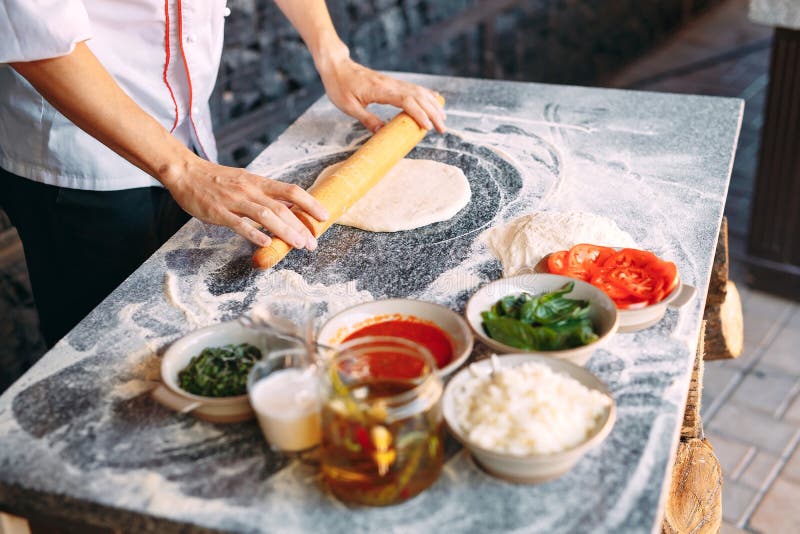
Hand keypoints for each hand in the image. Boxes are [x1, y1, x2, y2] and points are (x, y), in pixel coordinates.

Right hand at [160, 156, 328, 248]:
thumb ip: (266, 194)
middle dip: (300, 226)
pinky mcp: (218, 212)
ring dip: (285, 231)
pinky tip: (266, 243)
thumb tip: (290, 205)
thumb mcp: (246, 181)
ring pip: (265, 216)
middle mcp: (250, 190)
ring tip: (299, 245)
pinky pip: (239, 224)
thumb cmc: (218, 180)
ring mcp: (234, 201)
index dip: (310, 203)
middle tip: (313, 243)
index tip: (324, 216)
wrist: (186, 172)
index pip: (291, 191)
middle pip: (282, 208)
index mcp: (259, 182)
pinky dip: (254, 234)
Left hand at [316, 48, 445, 133]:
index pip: (406, 101)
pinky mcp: (392, 83)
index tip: (427, 127)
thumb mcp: (348, 106)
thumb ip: (366, 119)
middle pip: (418, 97)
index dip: (419, 114)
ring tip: (443, 117)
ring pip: (419, 92)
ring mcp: (393, 82)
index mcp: (380, 90)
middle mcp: (391, 84)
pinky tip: (435, 100)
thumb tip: (381, 133)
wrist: (337, 66)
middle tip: (442, 129)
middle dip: (432, 113)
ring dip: (433, 104)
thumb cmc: (340, 86)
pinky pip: (413, 89)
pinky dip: (426, 95)